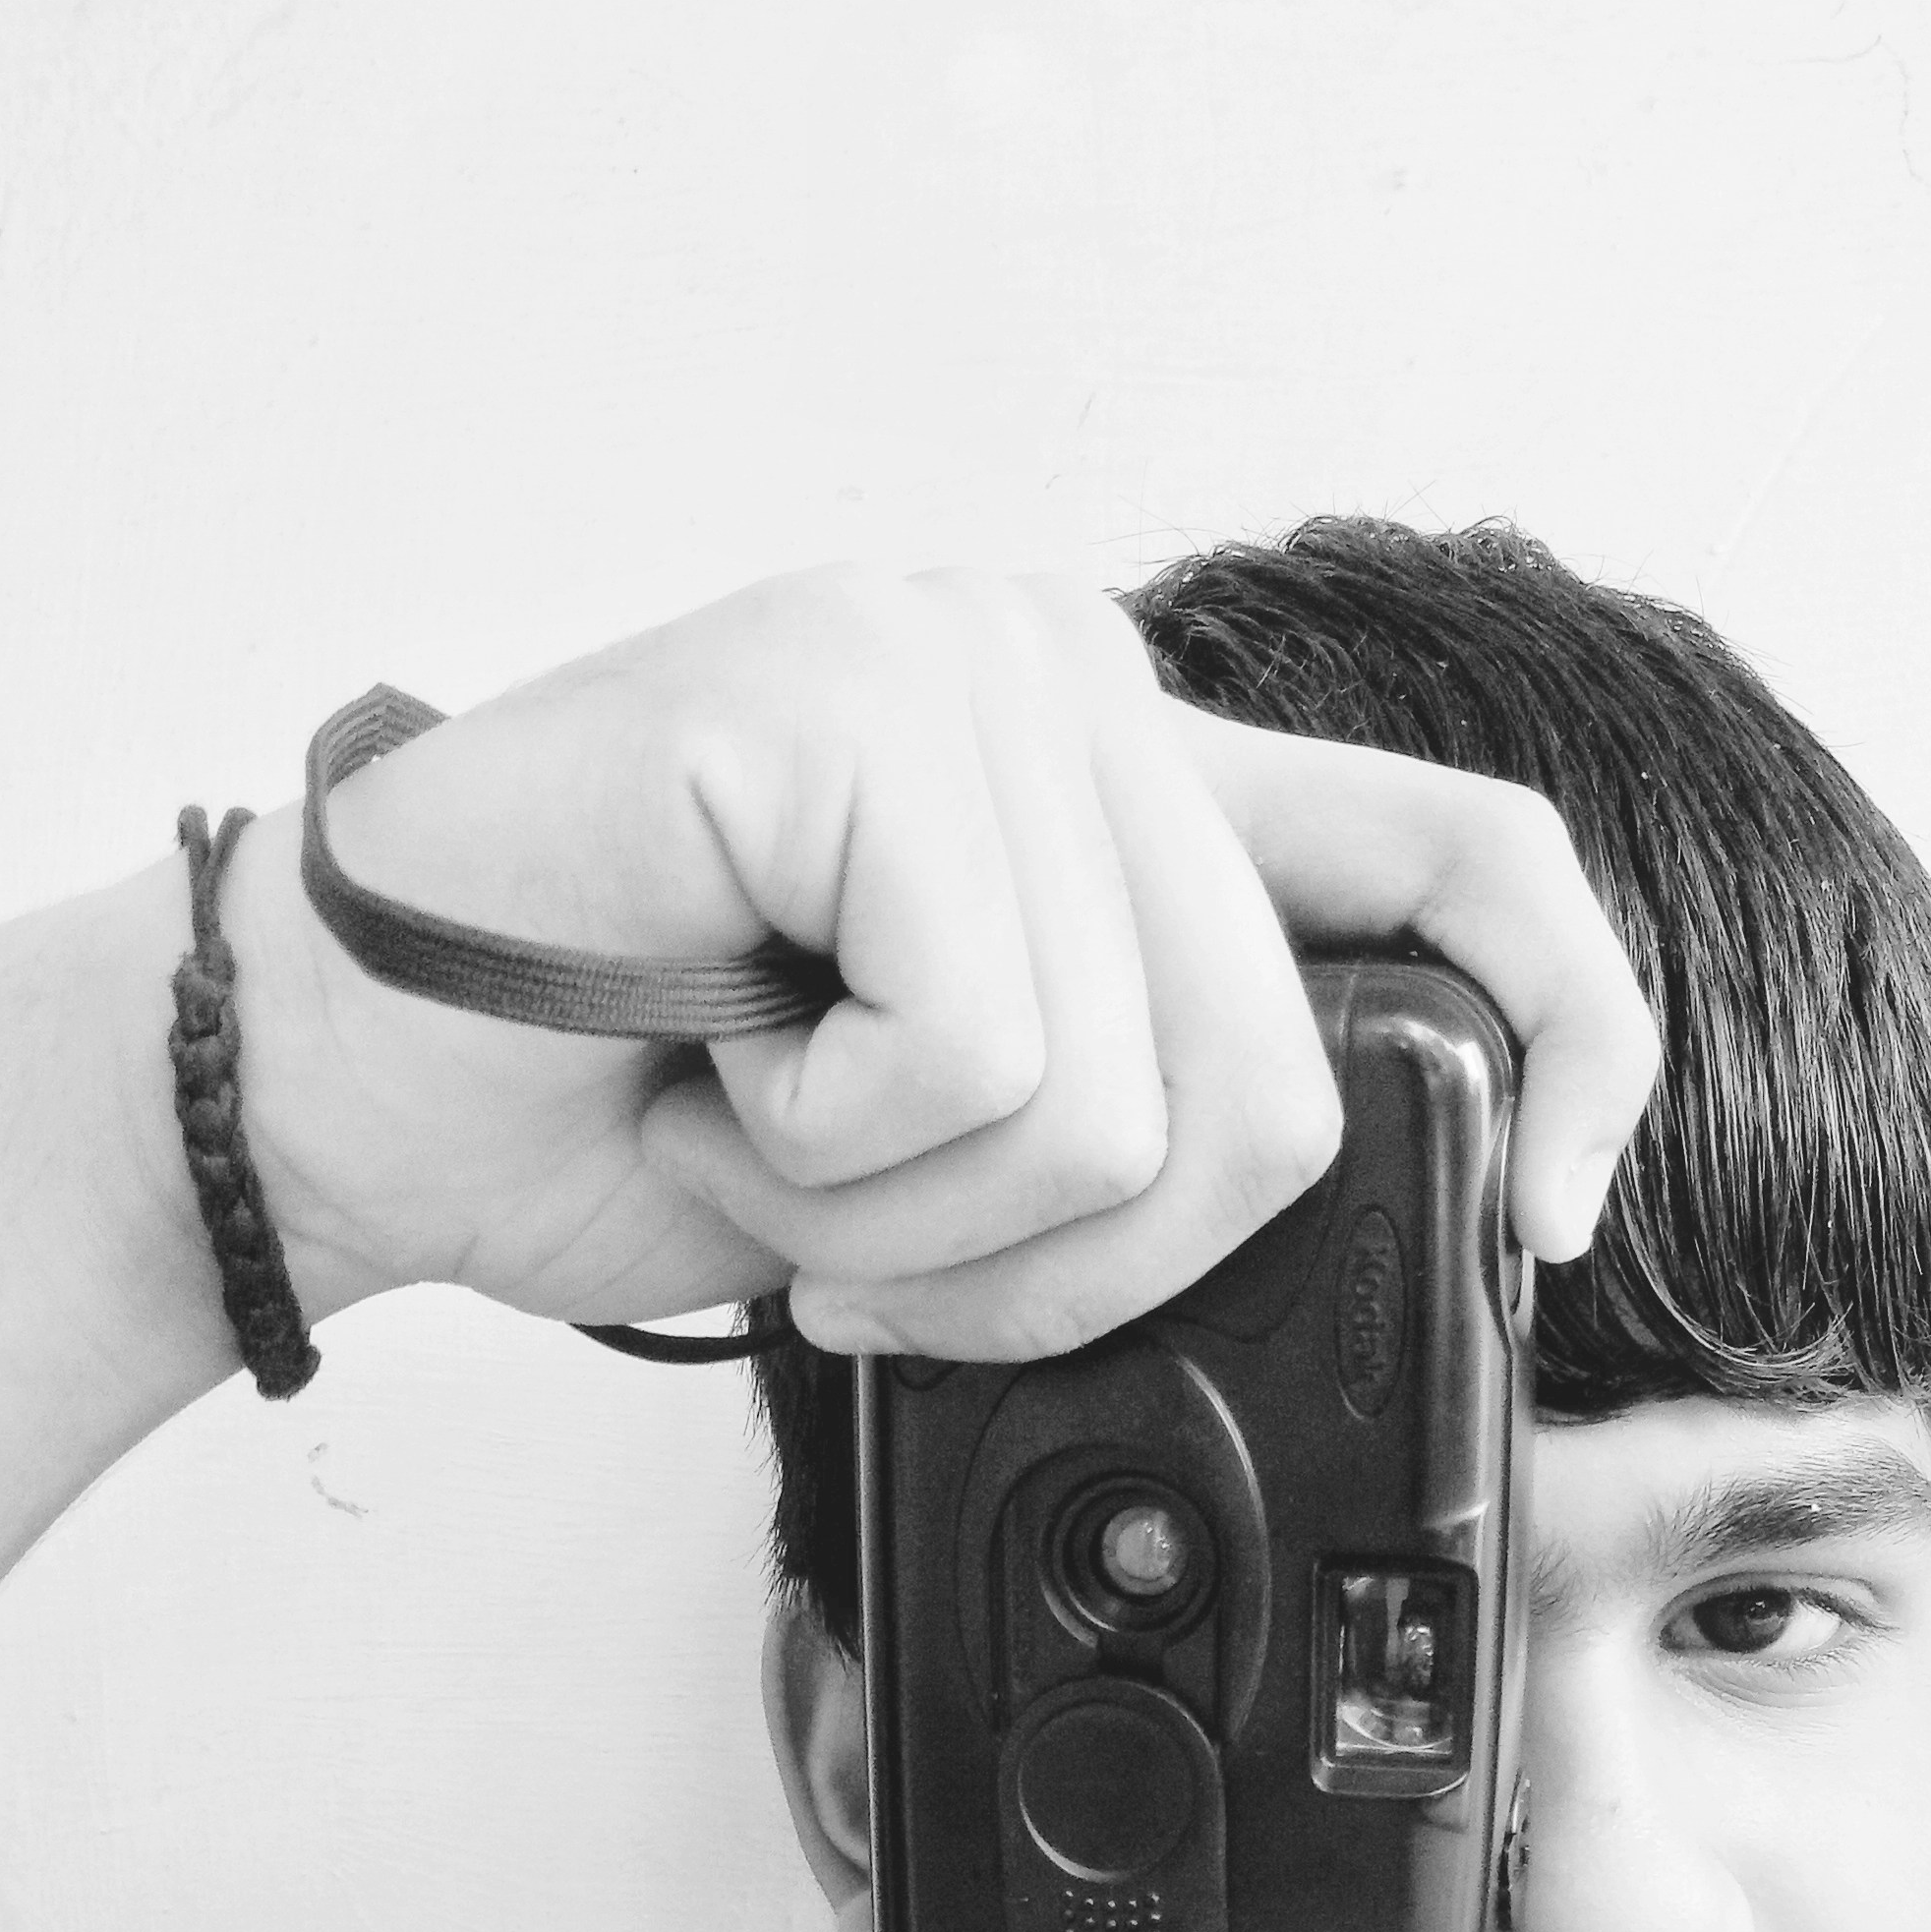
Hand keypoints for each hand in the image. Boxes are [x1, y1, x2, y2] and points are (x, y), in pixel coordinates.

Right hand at [224, 567, 1659, 1357]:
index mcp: (1131, 779)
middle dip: (1074, 1265)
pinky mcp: (852, 704)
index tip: (1567, 1218)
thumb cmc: (629, 1118)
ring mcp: (963, 666)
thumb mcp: (961, 1147)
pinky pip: (978, 1044)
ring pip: (1124, 1097)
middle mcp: (1071, 680)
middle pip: (1278, 1077)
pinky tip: (714, 1086)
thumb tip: (1399, 1210)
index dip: (1585, 1035)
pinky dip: (833, 1160)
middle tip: (873, 1252)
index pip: (1469, 858)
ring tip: (768, 1158)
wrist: (345, 1098)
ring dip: (922, 1232)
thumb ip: (1154, 1117)